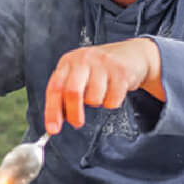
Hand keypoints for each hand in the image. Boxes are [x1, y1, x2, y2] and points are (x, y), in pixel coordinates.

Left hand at [44, 38, 164, 134]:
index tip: (53, 129)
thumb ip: (65, 94)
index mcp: (68, 62)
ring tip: (101, 92)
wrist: (131, 54)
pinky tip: (113, 90)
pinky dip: (112, 102)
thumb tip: (56, 120)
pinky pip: (112, 100)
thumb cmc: (99, 69)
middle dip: (73, 113)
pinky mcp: (120, 71)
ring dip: (97, 103)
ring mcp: (102, 64)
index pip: (55, 88)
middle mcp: (83, 59)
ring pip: (94, 98)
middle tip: (77, 123)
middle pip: (72, 92)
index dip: (52, 111)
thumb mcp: (78, 75)